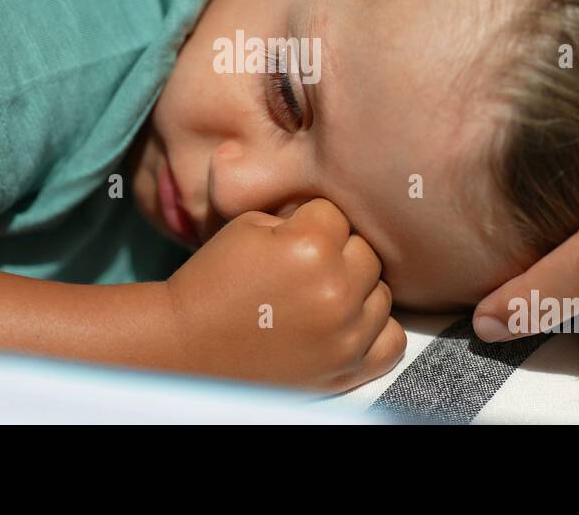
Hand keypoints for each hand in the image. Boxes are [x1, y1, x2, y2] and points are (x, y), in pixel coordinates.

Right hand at [166, 198, 406, 392]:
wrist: (187, 347)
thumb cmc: (213, 282)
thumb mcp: (248, 226)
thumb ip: (296, 214)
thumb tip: (336, 209)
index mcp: (309, 246)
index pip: (337, 213)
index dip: (311, 221)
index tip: (289, 237)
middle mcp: (335, 290)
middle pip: (365, 251)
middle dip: (337, 253)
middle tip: (302, 268)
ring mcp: (345, 334)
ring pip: (381, 292)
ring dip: (356, 290)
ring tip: (317, 296)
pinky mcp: (348, 369)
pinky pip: (392, 339)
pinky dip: (374, 330)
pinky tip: (346, 323)